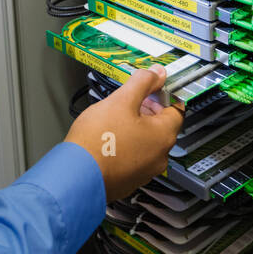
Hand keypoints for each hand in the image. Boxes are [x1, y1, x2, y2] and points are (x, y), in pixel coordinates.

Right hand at [64, 64, 183, 202]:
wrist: (76, 176)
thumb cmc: (98, 141)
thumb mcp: (121, 100)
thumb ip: (143, 83)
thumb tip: (157, 73)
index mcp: (163, 136)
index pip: (176, 109)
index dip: (163, 94)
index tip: (150, 87)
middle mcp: (160, 157)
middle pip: (161, 126)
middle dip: (147, 110)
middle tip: (129, 101)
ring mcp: (145, 172)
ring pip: (147, 142)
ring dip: (136, 128)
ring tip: (114, 119)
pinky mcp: (129, 181)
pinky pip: (134, 157)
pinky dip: (126, 145)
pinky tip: (109, 139)